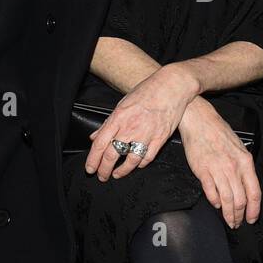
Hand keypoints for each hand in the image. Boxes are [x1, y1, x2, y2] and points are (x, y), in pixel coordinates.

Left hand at [84, 62, 200, 181]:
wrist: (172, 86)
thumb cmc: (146, 91)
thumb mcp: (122, 104)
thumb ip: (108, 123)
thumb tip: (95, 137)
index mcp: (118, 117)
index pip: (100, 143)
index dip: (93, 159)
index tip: (90, 169)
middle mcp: (130, 127)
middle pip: (112, 155)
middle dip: (104, 169)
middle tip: (101, 176)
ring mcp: (146, 134)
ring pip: (131, 160)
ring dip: (122, 171)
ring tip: (117, 175)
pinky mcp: (160, 138)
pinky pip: (148, 157)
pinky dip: (141, 164)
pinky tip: (136, 165)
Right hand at [177, 96, 260, 227]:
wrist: (200, 121)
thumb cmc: (218, 132)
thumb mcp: (238, 148)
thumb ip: (242, 168)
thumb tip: (245, 188)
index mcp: (245, 162)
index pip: (254, 192)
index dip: (254, 210)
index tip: (251, 218)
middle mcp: (233, 167)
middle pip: (240, 200)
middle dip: (239, 215)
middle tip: (237, 223)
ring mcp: (217, 169)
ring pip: (226, 200)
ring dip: (228, 214)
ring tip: (228, 220)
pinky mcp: (202, 171)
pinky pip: (211, 192)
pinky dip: (214, 202)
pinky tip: (216, 204)